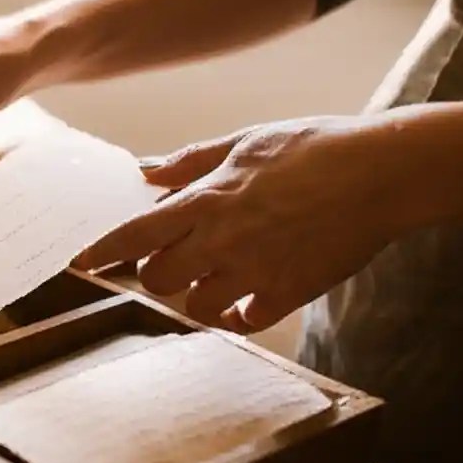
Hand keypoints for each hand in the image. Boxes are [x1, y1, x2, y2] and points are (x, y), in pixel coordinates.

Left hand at [73, 116, 407, 332]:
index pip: (134, 233)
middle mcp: (222, 239)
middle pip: (157, 278)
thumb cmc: (313, 147)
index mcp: (207, 198)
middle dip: (158, 271)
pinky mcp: (288, 293)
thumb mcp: (244, 141)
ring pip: (196, 305)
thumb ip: (189, 162)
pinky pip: (244, 322)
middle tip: (178, 258)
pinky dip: (239, 315)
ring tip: (218, 276)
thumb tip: (143, 171)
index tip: (79, 264)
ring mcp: (254, 270)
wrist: (382, 170)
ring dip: (198, 295)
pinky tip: (247, 299)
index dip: (100, 253)